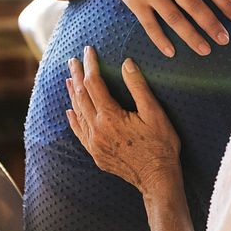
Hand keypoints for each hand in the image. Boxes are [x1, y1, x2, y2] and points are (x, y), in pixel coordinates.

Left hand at [65, 46, 182, 197]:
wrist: (158, 179)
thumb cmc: (161, 145)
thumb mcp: (154, 113)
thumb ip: (138, 87)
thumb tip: (126, 63)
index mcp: (110, 117)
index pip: (94, 83)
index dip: (90, 65)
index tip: (88, 50)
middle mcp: (97, 130)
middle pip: (81, 96)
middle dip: (77, 75)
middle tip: (72, 60)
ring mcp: (94, 144)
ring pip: (78, 113)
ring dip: (73, 94)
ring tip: (69, 79)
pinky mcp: (96, 154)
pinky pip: (79, 132)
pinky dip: (73, 119)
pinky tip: (70, 111)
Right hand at [96, 0, 230, 57]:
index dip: (224, 0)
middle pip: (192, 3)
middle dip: (210, 24)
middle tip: (224, 40)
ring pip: (173, 17)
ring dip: (190, 36)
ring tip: (205, 50)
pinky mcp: (134, 1)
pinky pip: (149, 24)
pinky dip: (160, 40)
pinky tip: (172, 52)